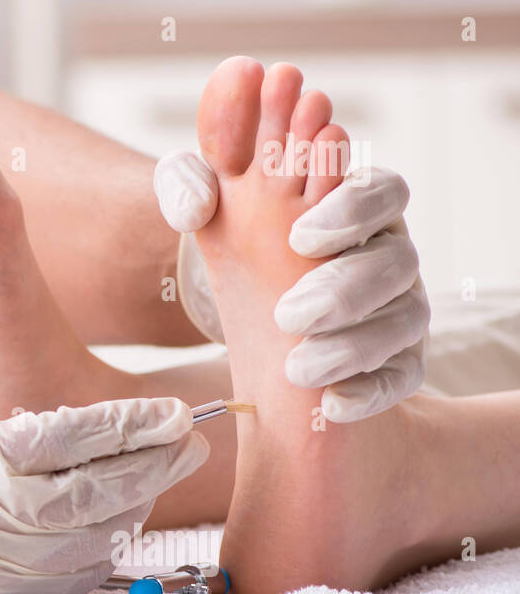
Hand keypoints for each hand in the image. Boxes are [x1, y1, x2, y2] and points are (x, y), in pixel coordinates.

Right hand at [0, 399, 208, 593]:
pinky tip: (113, 525)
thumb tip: (132, 441)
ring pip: (88, 544)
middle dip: (148, 468)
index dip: (127, 427)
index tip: (174, 414)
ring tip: (147, 480)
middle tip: (187, 444)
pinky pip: (70, 581)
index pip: (67, 440)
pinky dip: (100, 551)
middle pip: (87, 498)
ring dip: (130, 511)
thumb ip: (43, 442)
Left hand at [154, 151, 428, 421]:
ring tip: (297, 369)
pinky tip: (333, 404)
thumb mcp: (202, 203)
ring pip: (405, 321)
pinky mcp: (398, 356)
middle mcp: (387, 250)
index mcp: (354, 202)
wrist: (243, 297)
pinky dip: (373, 391)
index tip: (298, 238)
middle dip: (344, 289)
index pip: (382, 191)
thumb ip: (187, 189)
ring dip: (353, 347)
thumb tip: (194, 206)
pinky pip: (404, 374)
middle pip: (396, 261)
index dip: (353, 209)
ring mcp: (399, 304)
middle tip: (288, 315)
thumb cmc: (231, 236)